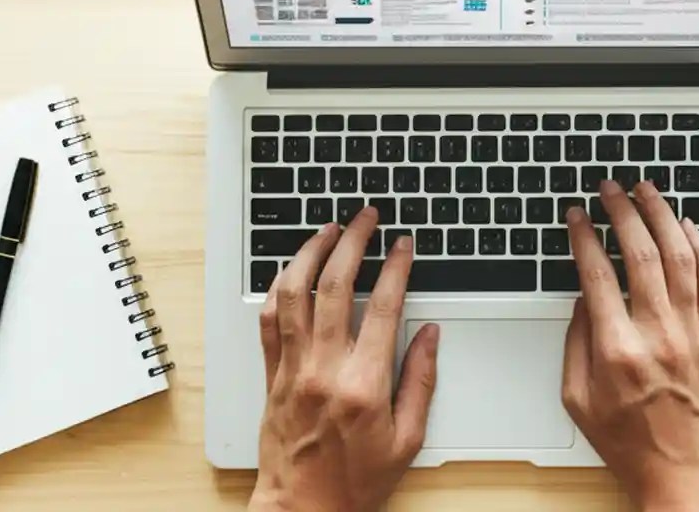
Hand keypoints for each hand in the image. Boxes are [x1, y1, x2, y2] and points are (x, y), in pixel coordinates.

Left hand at [249, 208, 439, 511]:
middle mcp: (324, 369)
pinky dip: (278, 288)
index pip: (384, 307)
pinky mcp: (271, 375)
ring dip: (310, 253)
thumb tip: (429, 334)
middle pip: (336, 286)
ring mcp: (293, 369)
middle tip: (365, 217)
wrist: (302, 509)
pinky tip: (291, 271)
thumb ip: (421, 381)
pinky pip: (269, 320)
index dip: (396, 267)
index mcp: (364, 384)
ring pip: (294, 294)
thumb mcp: (408, 438)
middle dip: (353, 242)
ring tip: (327, 230)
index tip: (404, 245)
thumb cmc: (356, 482)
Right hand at [561, 181, 698, 511]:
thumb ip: (575, 342)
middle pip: (641, 253)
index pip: (597, 273)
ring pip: (680, 256)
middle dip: (621, 212)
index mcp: (617, 349)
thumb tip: (583, 298)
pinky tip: (688, 227)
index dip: (583, 237)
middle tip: (608, 189)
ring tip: (647, 191)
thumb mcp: (578, 399)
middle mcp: (658, 334)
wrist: (686, 474)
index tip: (577, 217)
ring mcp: (691, 333)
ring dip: (662, 216)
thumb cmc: (630, 444)